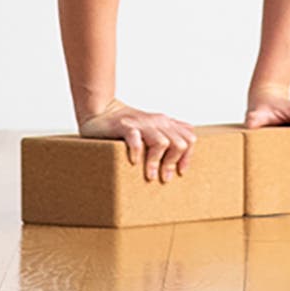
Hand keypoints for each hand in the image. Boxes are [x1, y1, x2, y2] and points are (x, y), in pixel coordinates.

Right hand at [77, 100, 196, 182]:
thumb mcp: (152, 128)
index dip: (187, 157)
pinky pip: (136, 138)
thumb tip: (187, 142)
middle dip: (173, 163)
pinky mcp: (124, 126)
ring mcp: (141, 123)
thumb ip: (168, 132)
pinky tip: (134, 162)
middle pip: (180, 143)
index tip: (179, 172)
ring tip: (149, 175)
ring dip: (156, 162)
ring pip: (162, 143)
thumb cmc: (127, 126)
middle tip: (163, 178)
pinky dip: (137, 152)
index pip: (189, 138)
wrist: (100, 112)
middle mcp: (157, 122)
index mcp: (165, 123)